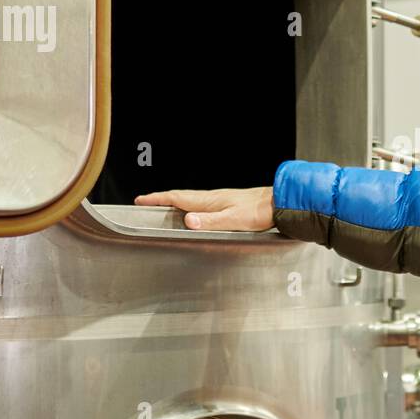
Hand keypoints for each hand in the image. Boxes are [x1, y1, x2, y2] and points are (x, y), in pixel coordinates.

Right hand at [133, 187, 273, 231]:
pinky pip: (201, 205)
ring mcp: (220, 200)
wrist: (278, 204)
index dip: (158, 199)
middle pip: (181, 197)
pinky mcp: (228, 205)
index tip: (141, 199)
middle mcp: (213, 198)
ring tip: (164, 206)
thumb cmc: (259, 212)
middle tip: (146, 201)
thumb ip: (210, 221)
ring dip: (174, 202)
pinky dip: (190, 206)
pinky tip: (194, 212)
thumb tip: (187, 220)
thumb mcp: (233, 220)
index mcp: (210, 201)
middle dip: (161, 199)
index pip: (177, 198)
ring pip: (191, 201)